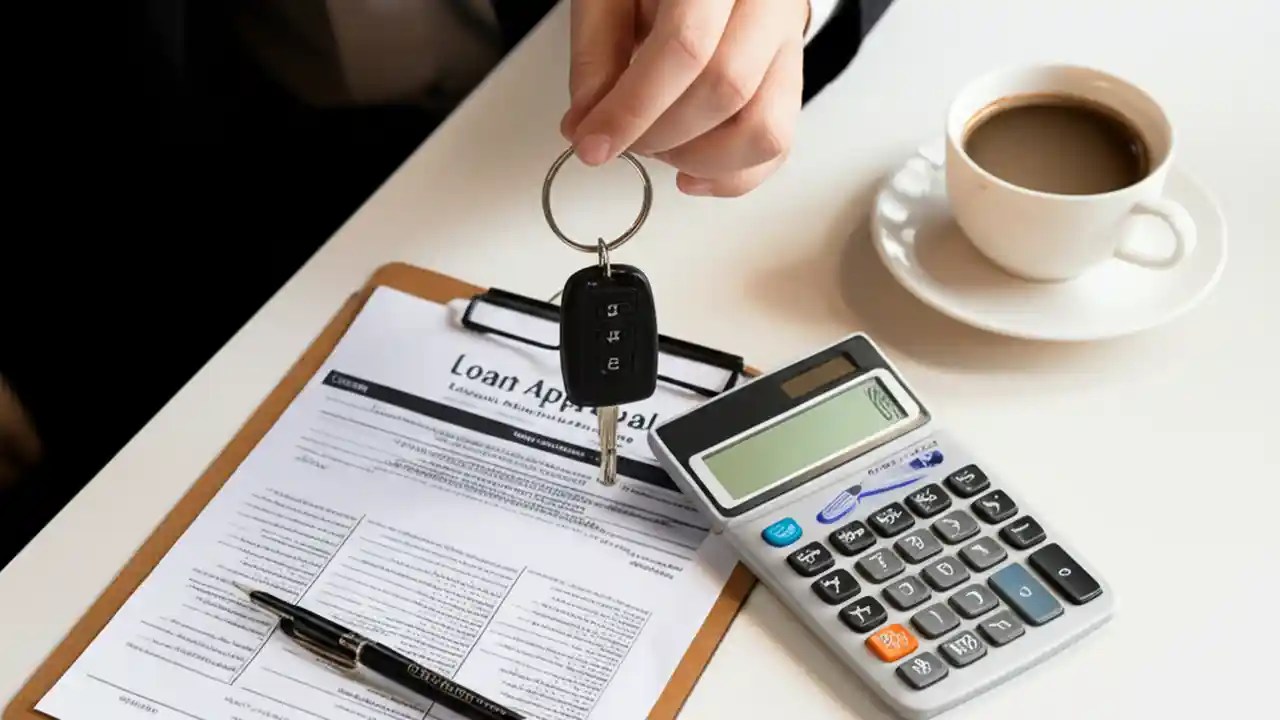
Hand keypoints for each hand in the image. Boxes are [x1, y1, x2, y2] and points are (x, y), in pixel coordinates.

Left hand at [561, 0, 809, 196]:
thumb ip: (595, 50)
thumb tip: (587, 125)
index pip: (686, 48)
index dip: (634, 108)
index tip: (594, 143)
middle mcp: (768, 6)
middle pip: (727, 90)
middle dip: (661, 135)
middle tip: (623, 139)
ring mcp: (787, 46)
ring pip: (765, 129)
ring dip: (700, 161)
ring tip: (659, 149)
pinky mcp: (790, 83)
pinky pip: (777, 147)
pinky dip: (730, 177)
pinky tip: (690, 173)